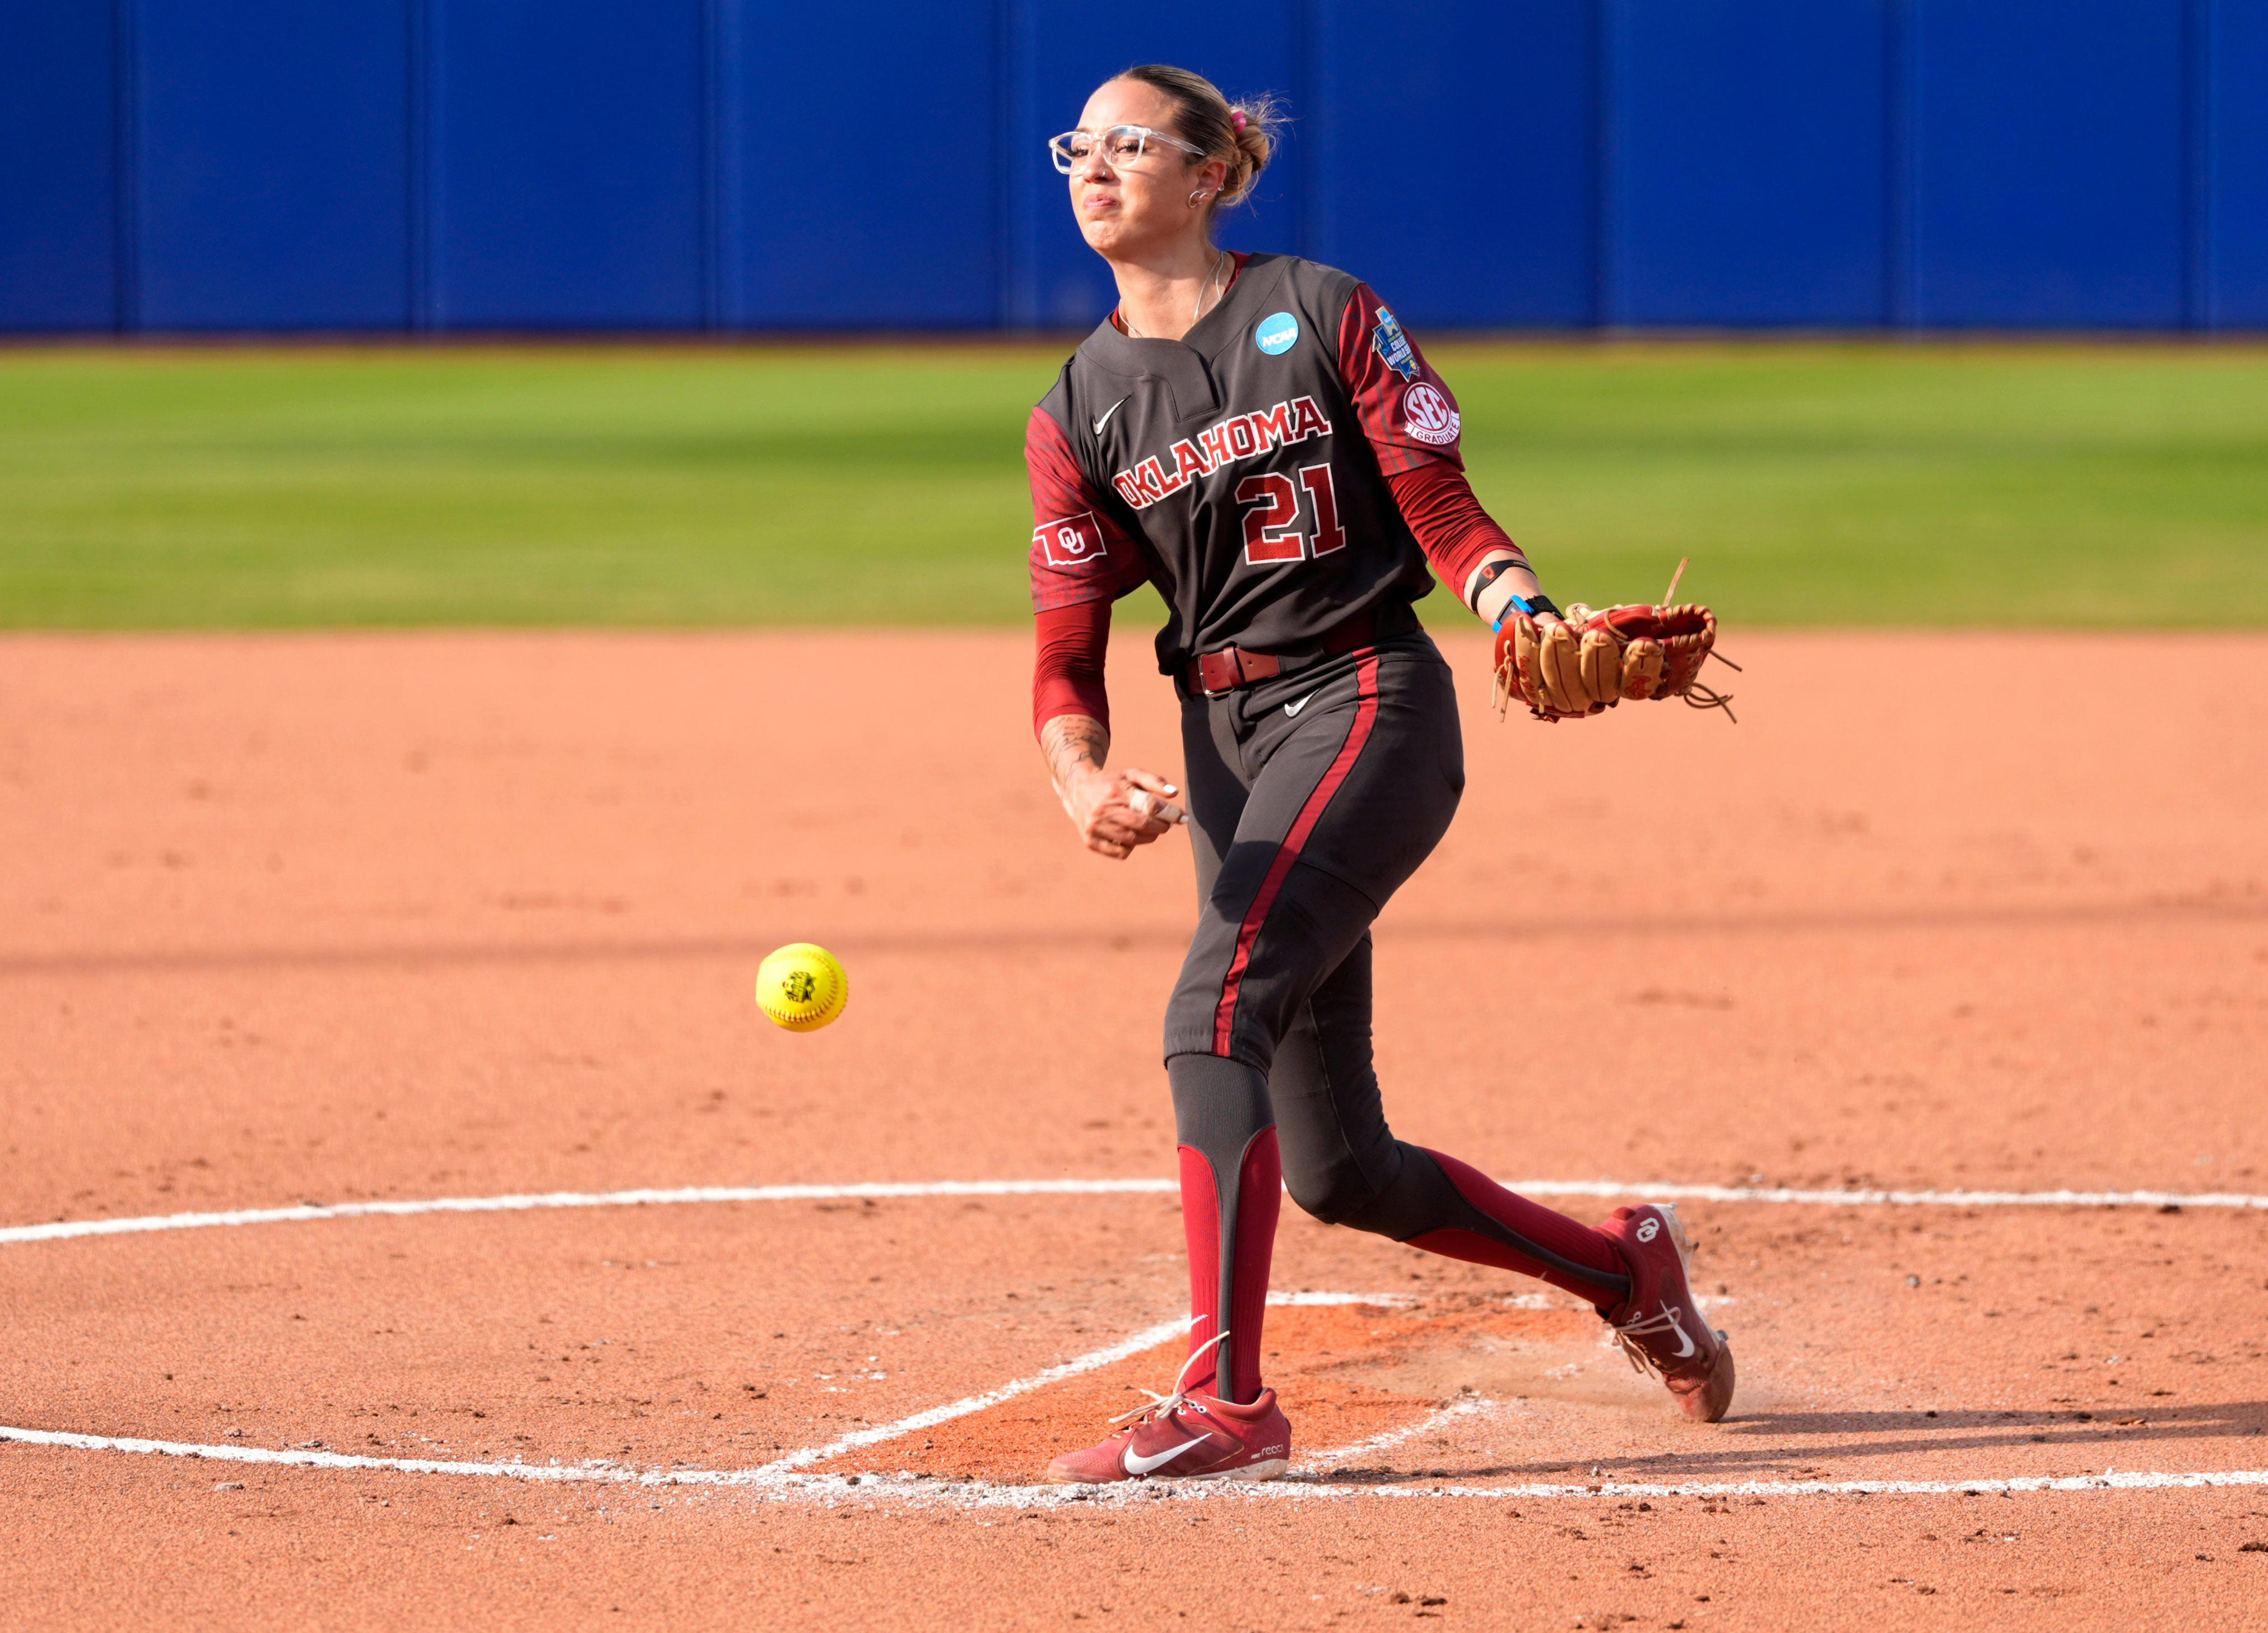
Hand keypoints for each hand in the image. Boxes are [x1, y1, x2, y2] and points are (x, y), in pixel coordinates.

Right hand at [1059, 764, 1186, 859]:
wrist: (1077, 790)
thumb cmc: (1112, 782)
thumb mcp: (1131, 775)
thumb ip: (1155, 781)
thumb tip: (1175, 793)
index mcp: (1115, 790)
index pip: (1149, 805)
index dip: (1170, 813)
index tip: (1182, 818)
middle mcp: (1103, 809)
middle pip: (1142, 824)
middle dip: (1160, 827)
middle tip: (1166, 825)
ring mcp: (1095, 827)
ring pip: (1132, 840)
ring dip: (1148, 837)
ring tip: (1151, 830)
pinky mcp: (1090, 841)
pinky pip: (1120, 852)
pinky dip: (1130, 847)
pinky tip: (1131, 836)